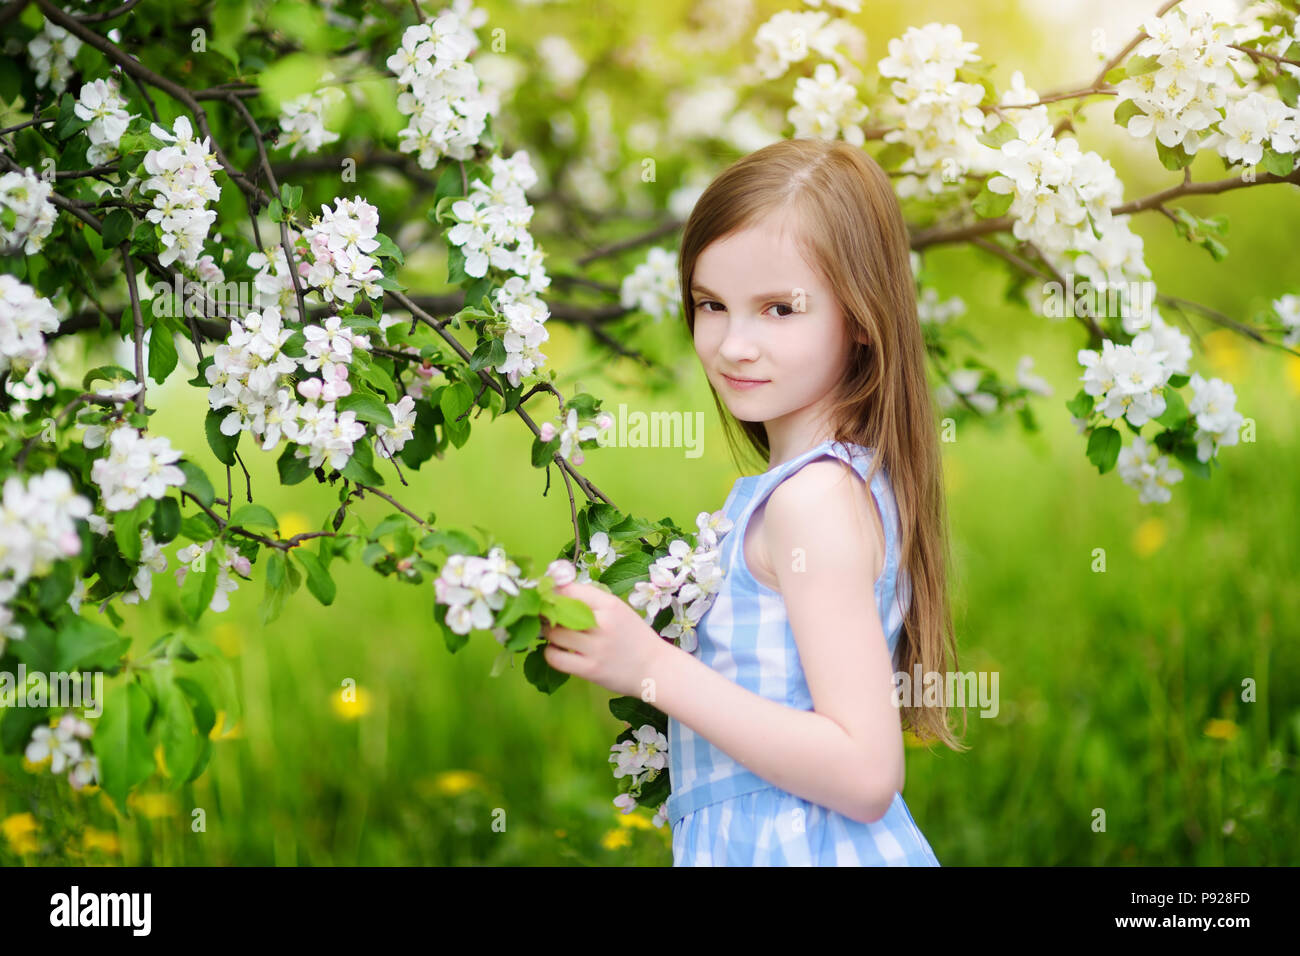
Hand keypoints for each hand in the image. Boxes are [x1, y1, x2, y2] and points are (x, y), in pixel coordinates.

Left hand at [541, 581, 670, 698]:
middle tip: (546, 615)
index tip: (547, 596)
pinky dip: (550, 652)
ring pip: (553, 633)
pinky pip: (556, 658)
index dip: (553, 592)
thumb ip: (592, 600)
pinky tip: (556, 650)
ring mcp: (596, 648)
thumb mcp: (619, 610)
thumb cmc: (634, 637)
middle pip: (558, 611)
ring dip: (547, 631)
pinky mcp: (590, 670)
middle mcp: (603, 624)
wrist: (655, 668)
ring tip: (553, 632)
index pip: (570, 590)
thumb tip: (556, 591)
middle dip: (547, 612)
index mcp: (610, 605)